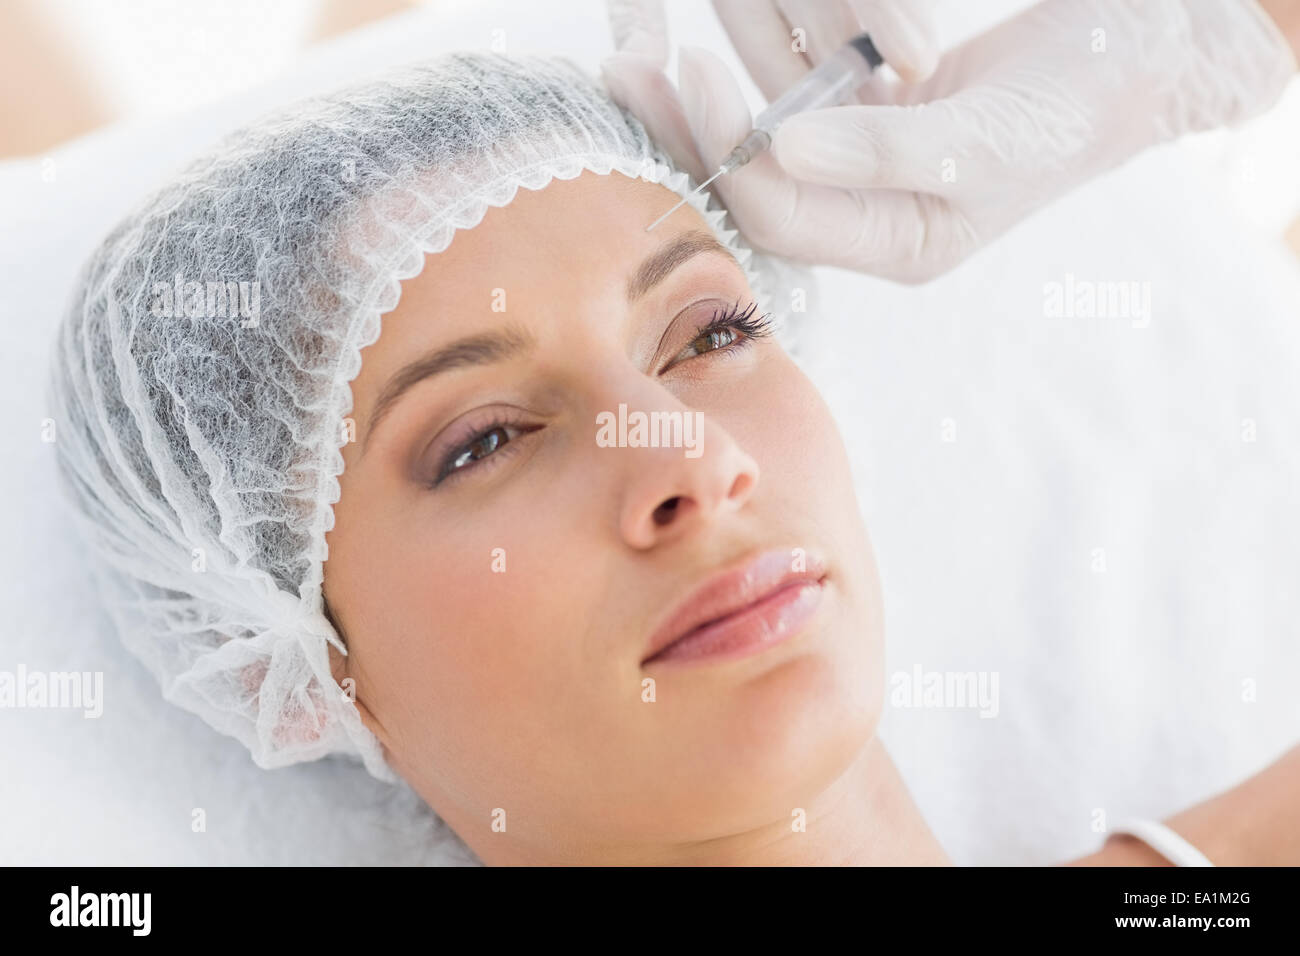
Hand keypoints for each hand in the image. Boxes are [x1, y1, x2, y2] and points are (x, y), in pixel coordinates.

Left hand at [605, 0, 1296, 283]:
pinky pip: (807, 74)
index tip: (686, 75)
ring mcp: (870, 154)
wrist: (1141, 50)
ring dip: (723, 65)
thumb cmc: (1075, 106)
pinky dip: (771, 41)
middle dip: (693, 121)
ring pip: (774, 110)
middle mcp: (871, 207)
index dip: (726, 149)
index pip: (782, 212)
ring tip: (661, 26)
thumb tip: (781, 151)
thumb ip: (882, 152)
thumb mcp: (983, 138)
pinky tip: (726, 14)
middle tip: (627, 67)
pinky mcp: (878, 102)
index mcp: (895, 244)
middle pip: (757, 169)